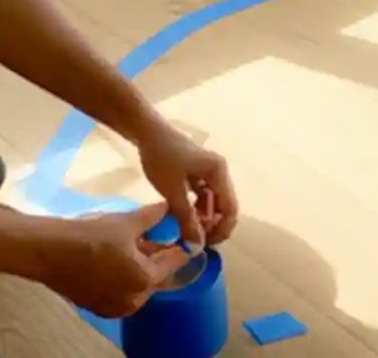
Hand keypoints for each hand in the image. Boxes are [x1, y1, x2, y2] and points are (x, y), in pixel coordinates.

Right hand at [39, 203, 190, 317]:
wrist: (47, 251)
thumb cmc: (89, 236)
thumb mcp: (126, 222)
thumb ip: (153, 216)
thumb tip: (168, 207)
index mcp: (146, 280)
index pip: (175, 262)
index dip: (180, 245)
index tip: (181, 232)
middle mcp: (134, 300)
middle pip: (157, 275)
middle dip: (157, 255)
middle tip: (156, 235)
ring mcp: (115, 307)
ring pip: (138, 284)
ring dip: (140, 265)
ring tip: (134, 243)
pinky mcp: (97, 306)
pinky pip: (121, 290)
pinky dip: (124, 276)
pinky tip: (117, 256)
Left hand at [135, 120, 238, 247]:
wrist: (147, 133)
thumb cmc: (162, 159)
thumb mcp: (173, 192)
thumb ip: (187, 218)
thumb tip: (197, 244)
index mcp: (219, 173)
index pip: (230, 208)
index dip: (222, 229)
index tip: (207, 244)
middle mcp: (219, 172)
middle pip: (224, 205)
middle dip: (213, 225)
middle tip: (197, 241)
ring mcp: (209, 171)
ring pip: (213, 201)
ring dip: (204, 217)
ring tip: (189, 231)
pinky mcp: (198, 171)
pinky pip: (203, 195)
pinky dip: (197, 207)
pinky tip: (185, 217)